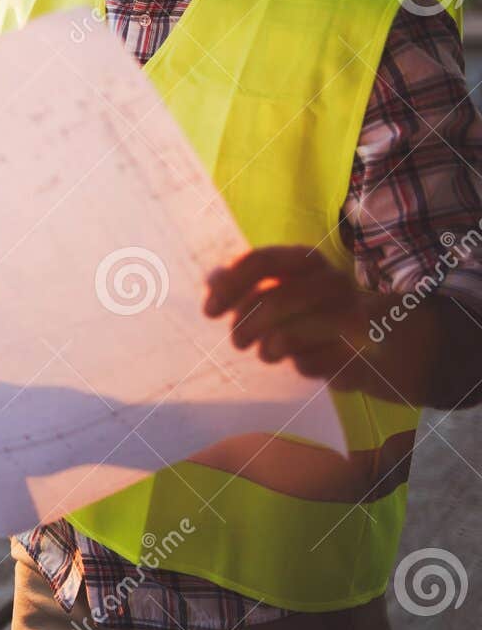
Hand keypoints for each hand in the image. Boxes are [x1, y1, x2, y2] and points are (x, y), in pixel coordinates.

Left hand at [202, 245, 422, 402]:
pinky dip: (302, 367)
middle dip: (245, 325)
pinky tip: (312, 362)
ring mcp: (353, 322)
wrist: (419, 346)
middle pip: (272, 302)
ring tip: (269, 353)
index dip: (229, 285)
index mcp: (313, 264)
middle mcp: (334, 286)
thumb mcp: (302, 289)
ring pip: (288, 337)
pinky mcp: (365, 359)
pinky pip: (311, 366)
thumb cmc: (341, 316)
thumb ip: (259, 283)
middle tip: (237, 341)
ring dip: (269, 349)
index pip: (262, 262)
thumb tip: (210, 278)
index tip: (209, 309)